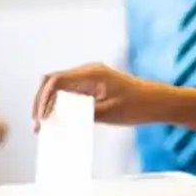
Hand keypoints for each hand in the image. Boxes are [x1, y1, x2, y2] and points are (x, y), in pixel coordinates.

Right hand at [33, 63, 152, 129]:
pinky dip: (61, 104)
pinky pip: (71, 91)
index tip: (42, 118)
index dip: (44, 99)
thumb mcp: (107, 113)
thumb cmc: (137, 106)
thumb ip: (81, 113)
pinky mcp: (94, 85)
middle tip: (37, 124)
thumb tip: (58, 117)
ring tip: (43, 124)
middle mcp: (88, 71)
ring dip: (49, 103)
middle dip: (41, 101)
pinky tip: (57, 118)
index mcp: (91, 73)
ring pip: (60, 86)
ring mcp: (90, 77)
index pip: (56, 81)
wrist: (158, 102)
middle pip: (53, 81)